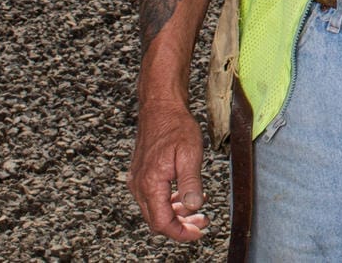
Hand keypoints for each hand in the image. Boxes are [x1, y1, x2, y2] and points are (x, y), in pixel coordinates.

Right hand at [129, 98, 208, 241]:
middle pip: (157, 220)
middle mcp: (139, 186)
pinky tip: (186, 196)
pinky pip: (153, 197)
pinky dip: (170, 202)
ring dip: (176, 214)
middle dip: (180, 226)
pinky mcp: (141, 175)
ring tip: (198, 211)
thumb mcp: (190, 154)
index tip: (198, 233)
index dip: (180, 233)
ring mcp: (138, 180)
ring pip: (155, 210)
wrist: (161, 107)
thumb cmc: (176, 126)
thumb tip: (193, 208)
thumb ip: (191, 183)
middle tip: (202, 223)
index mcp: (150, 184)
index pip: (162, 222)